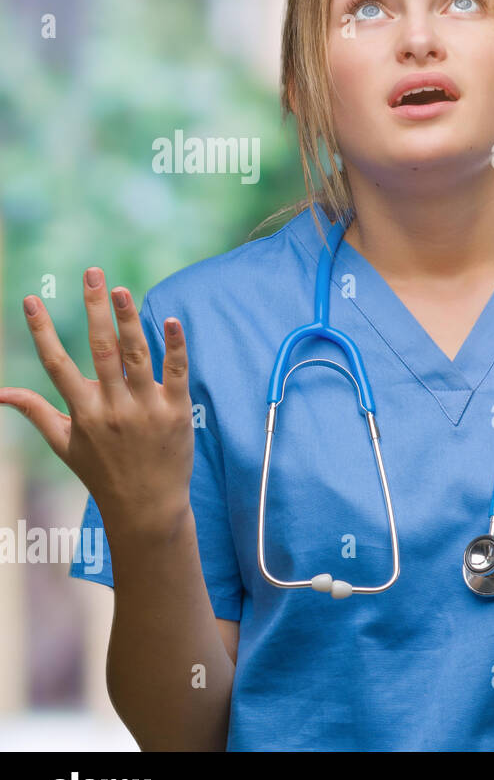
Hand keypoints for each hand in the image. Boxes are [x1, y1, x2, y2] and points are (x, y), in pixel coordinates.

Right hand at [0, 268, 194, 537]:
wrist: (147, 505)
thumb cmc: (102, 472)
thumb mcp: (65, 443)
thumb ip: (35, 412)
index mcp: (82, 412)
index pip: (56, 364)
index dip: (42, 330)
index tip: (30, 299)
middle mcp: (112, 407)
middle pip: (101, 350)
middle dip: (94, 309)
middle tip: (93, 273)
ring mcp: (146, 408)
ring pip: (137, 356)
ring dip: (129, 320)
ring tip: (121, 289)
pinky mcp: (176, 411)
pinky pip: (176, 372)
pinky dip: (174, 346)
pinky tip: (170, 320)